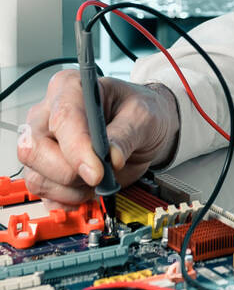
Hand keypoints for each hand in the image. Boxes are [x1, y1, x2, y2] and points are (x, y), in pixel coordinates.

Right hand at [17, 72, 180, 206]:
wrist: (142, 129)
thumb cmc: (139, 113)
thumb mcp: (143, 116)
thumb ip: (126, 134)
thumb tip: (111, 157)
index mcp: (69, 88)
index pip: (62, 119)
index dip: (77, 149)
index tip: (97, 172)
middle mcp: (47, 115)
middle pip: (34, 150)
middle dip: (69, 172)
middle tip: (100, 176)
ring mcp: (42, 144)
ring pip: (36, 177)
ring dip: (71, 189)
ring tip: (100, 180)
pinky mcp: (44, 170)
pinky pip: (43, 194)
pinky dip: (67, 201)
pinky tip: (88, 191)